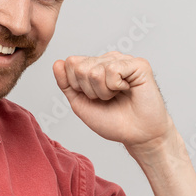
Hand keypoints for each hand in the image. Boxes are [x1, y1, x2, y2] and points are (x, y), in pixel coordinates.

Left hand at [52, 52, 175, 151]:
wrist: (137, 135)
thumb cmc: (113, 121)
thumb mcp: (81, 104)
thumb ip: (66, 84)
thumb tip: (57, 62)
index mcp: (95, 66)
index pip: (71, 63)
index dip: (77, 86)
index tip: (93, 98)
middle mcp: (108, 59)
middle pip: (80, 67)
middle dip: (90, 91)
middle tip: (107, 99)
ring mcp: (123, 60)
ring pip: (95, 70)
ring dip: (103, 92)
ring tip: (117, 96)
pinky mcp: (138, 64)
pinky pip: (113, 69)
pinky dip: (115, 86)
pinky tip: (127, 89)